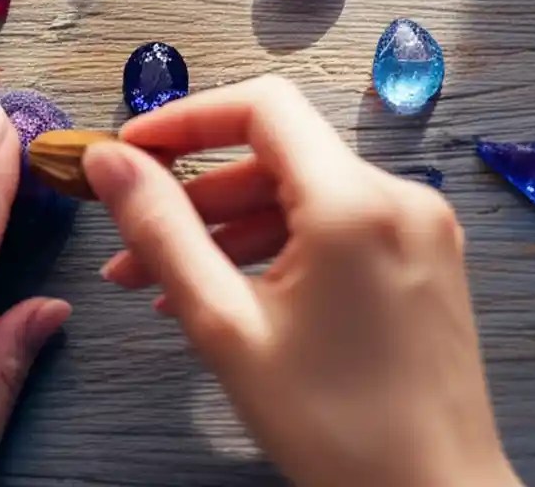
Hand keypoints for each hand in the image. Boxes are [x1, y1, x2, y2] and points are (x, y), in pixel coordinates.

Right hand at [84, 77, 519, 486]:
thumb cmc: (335, 427)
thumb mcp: (225, 326)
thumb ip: (162, 231)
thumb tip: (109, 163)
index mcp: (354, 203)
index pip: (262, 107)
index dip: (187, 118)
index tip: (131, 151)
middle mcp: (399, 198)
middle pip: (278, 155)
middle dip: (197, 191)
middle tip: (129, 237)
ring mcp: (420, 229)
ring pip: (304, 196)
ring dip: (230, 227)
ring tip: (159, 283)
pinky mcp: (425, 260)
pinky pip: (337, 229)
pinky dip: (279, 248)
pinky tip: (226, 293)